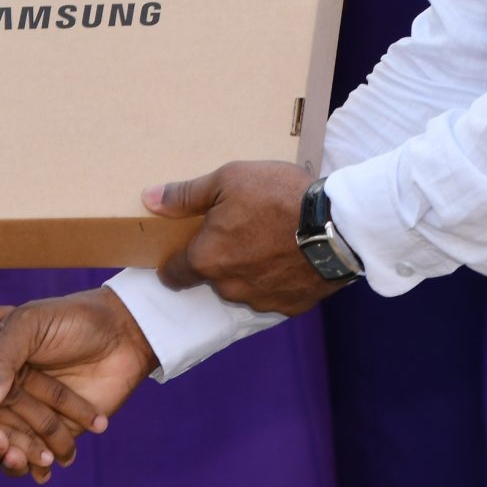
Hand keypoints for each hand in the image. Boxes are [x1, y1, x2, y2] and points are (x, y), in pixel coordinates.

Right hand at [0, 289, 152, 468]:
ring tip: (8, 452)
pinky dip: (29, 468)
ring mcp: (29, 417)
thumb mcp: (27, 324)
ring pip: (0, 449)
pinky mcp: (57, 434)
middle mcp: (4, 396)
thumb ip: (2, 357)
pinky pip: (34, 459)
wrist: (122, 330)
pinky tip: (32, 469)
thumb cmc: (70, 318)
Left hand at [145, 161, 337, 315]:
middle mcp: (228, 287)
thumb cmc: (278, 197)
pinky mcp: (290, 307)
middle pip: (211, 278)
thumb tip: (149, 199)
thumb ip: (186, 194)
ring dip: (248, 270)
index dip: (175, 261)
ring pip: (242, 288)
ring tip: (269, 240)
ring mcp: (260, 301)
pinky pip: (273, 295)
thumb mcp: (228, 179)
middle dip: (220, 259)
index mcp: (206, 259)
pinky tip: (289, 256)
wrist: (336, 225)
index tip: (185, 248)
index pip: (173, 274)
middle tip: (240, 231)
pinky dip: (276, 279)